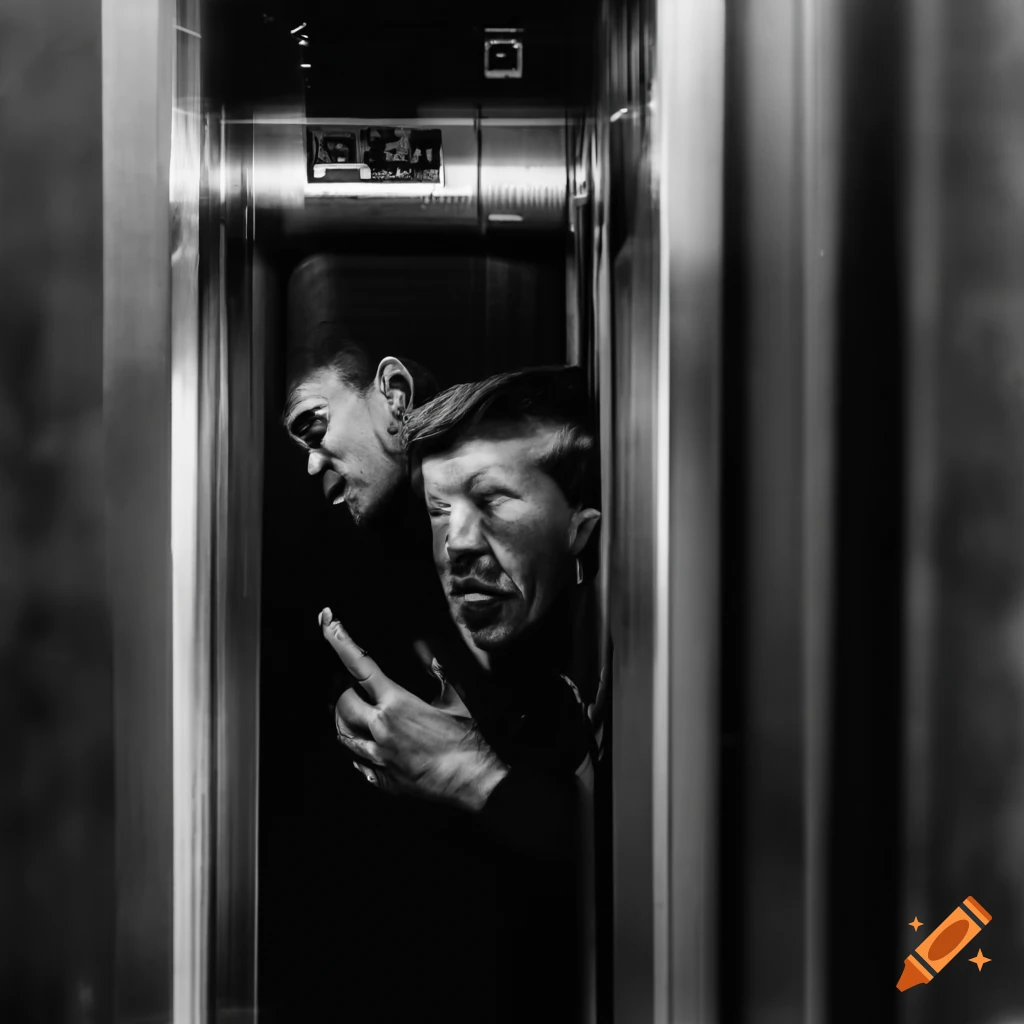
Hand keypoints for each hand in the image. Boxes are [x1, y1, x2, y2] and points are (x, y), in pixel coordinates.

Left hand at [321, 608, 507, 811]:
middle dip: (347, 694)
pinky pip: (358, 763)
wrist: (473, 779)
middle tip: (358, 691)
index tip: (328, 624)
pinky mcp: (382, 779)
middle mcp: (381, 729)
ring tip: (360, 717)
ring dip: (347, 723)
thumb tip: (429, 652)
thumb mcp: (454, 698)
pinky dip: (360, 752)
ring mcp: (378, 757)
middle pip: (343, 704)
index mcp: (396, 703)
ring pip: (343, 736)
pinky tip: (371, 747)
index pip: (360, 665)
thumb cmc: (466, 738)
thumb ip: (438, 671)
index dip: (340, 642)